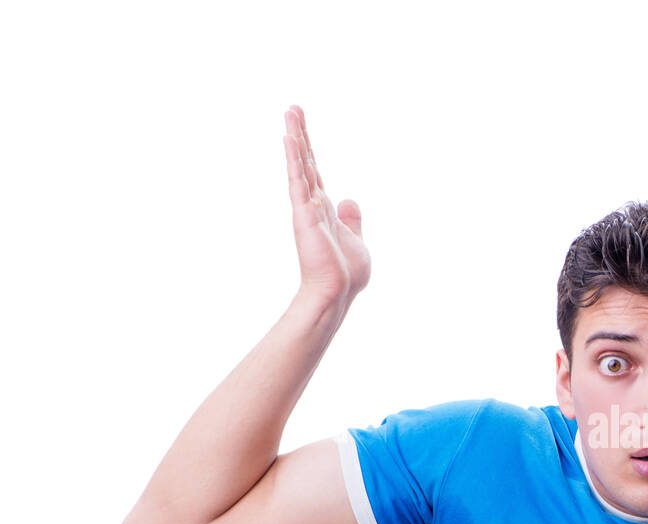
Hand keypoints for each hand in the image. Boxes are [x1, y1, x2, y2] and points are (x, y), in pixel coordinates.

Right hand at [283, 105, 369, 304]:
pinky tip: (290, 140)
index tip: (302, 124)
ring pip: (300, 166)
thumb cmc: (346, 273)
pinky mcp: (305, 214)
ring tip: (290, 113)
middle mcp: (313, 204)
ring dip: (296, 139)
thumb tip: (349, 199)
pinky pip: (299, 181)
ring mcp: (307, 208)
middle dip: (300, 134)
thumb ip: (351, 219)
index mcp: (325, 208)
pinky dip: (295, 160)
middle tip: (293, 107)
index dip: (310, 148)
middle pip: (306, 161)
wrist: (338, 293)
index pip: (315, 171)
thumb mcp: (357, 239)